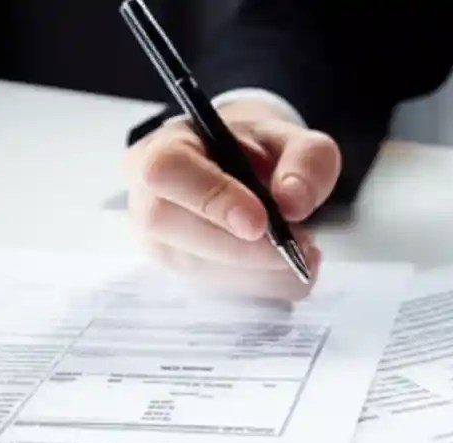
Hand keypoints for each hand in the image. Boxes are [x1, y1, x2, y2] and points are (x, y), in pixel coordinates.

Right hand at [124, 100, 340, 299]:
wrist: (242, 175)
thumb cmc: (257, 153)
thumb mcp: (292, 140)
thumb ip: (305, 159)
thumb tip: (294, 201)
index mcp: (164, 148)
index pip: (166, 170)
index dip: (210, 197)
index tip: (259, 222)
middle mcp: (147, 199)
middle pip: (170, 225)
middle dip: (240, 246)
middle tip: (297, 245)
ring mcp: (158, 244)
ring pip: (196, 268)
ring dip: (259, 269)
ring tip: (303, 250)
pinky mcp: (181, 277)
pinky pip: (219, 293)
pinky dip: (264, 285)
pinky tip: (290, 268)